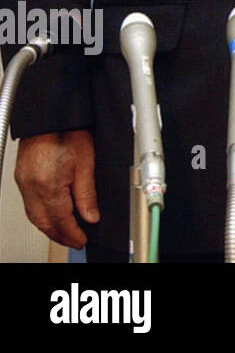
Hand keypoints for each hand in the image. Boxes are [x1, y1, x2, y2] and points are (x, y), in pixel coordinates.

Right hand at [14, 130, 98, 248]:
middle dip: (59, 235)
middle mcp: (31, 187)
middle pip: (43, 223)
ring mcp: (23, 183)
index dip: (72, 234)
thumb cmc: (69, 132)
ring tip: (66, 232)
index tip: (82, 240)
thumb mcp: (86, 163)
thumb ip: (87, 194)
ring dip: (49, 228)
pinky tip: (52, 216)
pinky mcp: (21, 178)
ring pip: (34, 217)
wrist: (53, 115)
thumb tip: (91, 216)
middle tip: (75, 241)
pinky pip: (30, 205)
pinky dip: (42, 215)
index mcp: (48, 185)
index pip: (59, 220)